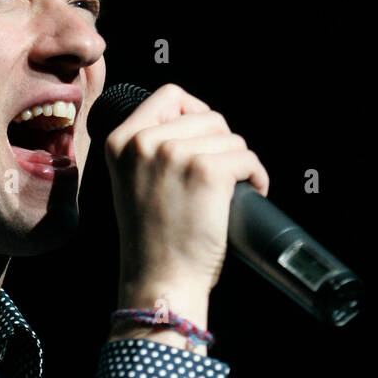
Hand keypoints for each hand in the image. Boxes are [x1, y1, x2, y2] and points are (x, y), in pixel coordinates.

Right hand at [104, 82, 269, 297]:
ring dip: (238, 164)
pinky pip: (247, 158)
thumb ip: (148, 151)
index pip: (170, 96)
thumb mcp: (131, 184)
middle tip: (219, 177)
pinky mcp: (207, 171)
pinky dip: (256, 177)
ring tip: (228, 194)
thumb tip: (193, 125)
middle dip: (221, 145)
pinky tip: (248, 195)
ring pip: (230, 137)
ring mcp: (175, 155)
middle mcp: (144, 142)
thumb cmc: (151, 243)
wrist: (160, 282)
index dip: (195, 112)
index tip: (205, 139)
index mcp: (121, 142)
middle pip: (207, 116)